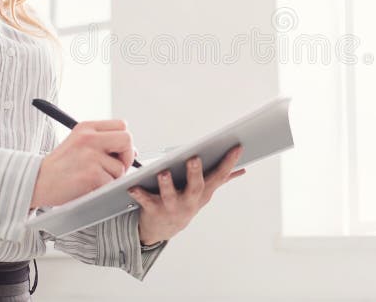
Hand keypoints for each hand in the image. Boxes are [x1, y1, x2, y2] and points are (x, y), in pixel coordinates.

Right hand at [30, 120, 135, 208]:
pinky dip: (103, 188)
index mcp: (86, 127)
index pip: (121, 125)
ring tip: (93, 178)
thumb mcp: (78, 144)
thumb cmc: (60, 166)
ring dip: (112, 177)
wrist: (36, 181)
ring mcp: (90, 156)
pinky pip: (111, 182)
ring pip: (120, 167)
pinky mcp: (90, 175)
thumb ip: (103, 143)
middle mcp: (88, 138)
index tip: (117, 152)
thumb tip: (133, 151)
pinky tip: (89, 186)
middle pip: (127, 139)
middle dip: (127, 156)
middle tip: (118, 166)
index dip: (124, 141)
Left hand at [126, 145, 246, 244]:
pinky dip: (139, 194)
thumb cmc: (185, 202)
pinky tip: (133, 186)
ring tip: (164, 172)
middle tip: (193, 159)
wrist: (164, 229)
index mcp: (203, 192)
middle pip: (196, 186)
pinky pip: (146, 201)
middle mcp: (190, 200)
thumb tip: (242, 169)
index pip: (220, 175)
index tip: (236, 147)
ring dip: (167, 184)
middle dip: (195, 173)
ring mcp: (172, 207)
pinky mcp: (154, 210)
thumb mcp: (205, 193)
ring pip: (170, 196)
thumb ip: (222, 179)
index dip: (229, 162)